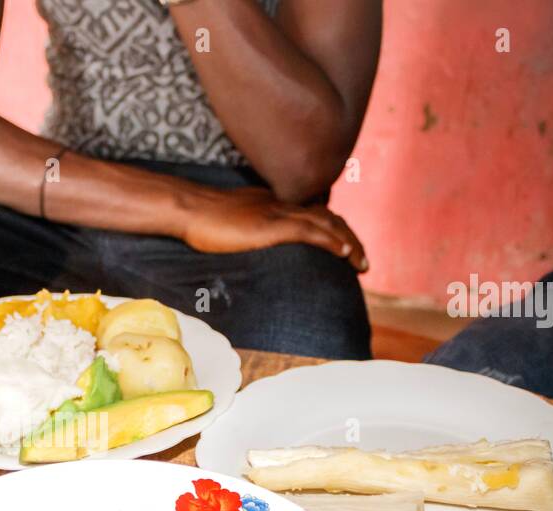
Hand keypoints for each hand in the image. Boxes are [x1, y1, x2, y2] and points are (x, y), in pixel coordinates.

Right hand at [180, 186, 367, 270]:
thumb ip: (248, 232)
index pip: (313, 215)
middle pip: (327, 218)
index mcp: (274, 205)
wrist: (190, 208)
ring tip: (361, 262)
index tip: (345, 250)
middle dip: (349, 239)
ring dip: (348, 243)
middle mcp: (282, 205)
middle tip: (362, 261)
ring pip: (326, 223)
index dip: (333, 231)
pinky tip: (344, 253)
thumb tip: (251, 247)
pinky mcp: (272, 224)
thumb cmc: (202, 220)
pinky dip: (332, 241)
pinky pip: (311, 231)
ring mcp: (279, 213)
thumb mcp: (233, 224)